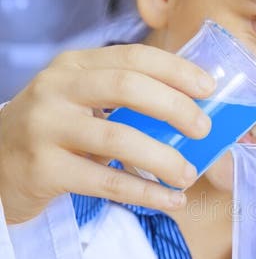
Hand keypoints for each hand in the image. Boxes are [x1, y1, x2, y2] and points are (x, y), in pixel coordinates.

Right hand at [0, 43, 213, 224]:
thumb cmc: (54, 133)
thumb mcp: (80, 101)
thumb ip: (124, 99)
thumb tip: (195, 113)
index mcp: (73, 65)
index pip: (133, 57)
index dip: (176, 70)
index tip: (208, 88)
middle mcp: (56, 89)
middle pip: (127, 87)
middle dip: (174, 108)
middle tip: (203, 130)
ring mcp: (46, 128)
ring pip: (118, 138)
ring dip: (163, 158)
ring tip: (187, 174)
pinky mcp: (43, 168)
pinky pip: (105, 180)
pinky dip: (145, 192)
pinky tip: (171, 200)